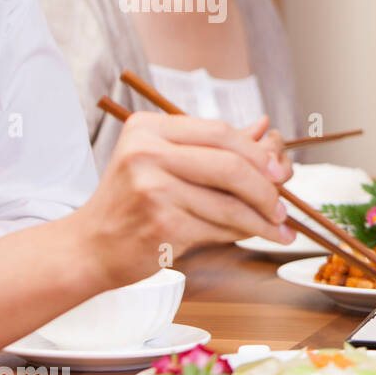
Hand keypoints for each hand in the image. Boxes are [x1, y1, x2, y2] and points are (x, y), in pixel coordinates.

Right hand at [72, 112, 293, 286]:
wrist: (92, 246)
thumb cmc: (135, 202)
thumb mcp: (166, 162)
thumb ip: (215, 147)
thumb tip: (268, 130)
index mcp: (149, 128)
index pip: (220, 132)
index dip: (258, 152)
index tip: (280, 170)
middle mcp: (146, 152)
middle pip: (231, 165)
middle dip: (267, 189)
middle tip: (283, 206)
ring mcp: (152, 188)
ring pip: (230, 203)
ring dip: (262, 219)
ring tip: (278, 227)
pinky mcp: (161, 223)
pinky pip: (219, 228)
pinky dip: (242, 234)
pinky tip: (254, 236)